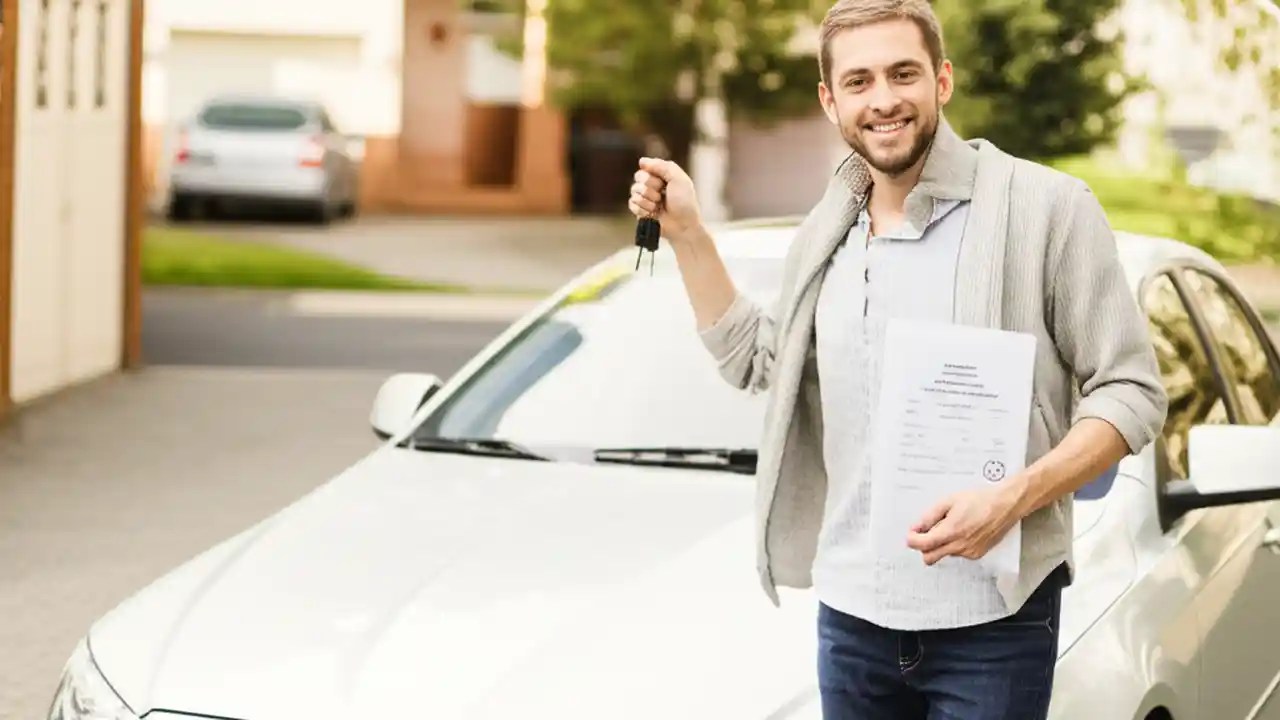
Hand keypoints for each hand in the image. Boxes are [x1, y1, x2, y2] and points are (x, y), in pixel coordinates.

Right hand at [629, 157, 701, 243]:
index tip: (663, 182)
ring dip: (647, 200)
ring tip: (658, 206)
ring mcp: (645, 198)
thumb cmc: (684, 202)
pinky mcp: (640, 211)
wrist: (683, 225)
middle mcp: (652, 185)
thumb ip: (661, 166)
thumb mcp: (678, 178)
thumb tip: (641, 161)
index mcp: (661, 175)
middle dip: (650, 188)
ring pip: (634, 191)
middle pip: (638, 177)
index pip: (646, 167)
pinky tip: (652, 213)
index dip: (653, 175)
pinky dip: (642, 209)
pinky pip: (632, 204)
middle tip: (661, 195)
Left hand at [905, 484, 1022, 565]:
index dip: (913, 540)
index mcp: (951, 531)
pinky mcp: (977, 554)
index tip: (911, 534)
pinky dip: (954, 545)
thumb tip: (917, 527)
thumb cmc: (981, 500)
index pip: (923, 545)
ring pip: (944, 554)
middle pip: (930, 557)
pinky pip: (957, 553)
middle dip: (923, 547)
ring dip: (941, 544)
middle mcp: (960, 546)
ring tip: (952, 525)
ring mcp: (969, 552)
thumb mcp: (949, 501)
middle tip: (925, 532)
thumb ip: (930, 516)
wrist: (1005, 505)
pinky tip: (962, 530)